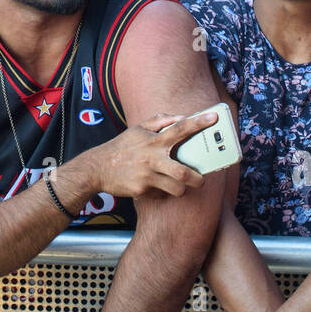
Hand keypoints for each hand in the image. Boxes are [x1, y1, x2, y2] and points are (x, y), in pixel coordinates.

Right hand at [84, 111, 213, 197]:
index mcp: (153, 141)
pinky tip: (155, 186)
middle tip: (201, 179)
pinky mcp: (141, 191)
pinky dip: (162, 191)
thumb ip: (159, 121)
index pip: (179, 129)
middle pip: (183, 172)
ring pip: (176, 188)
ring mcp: (147, 176)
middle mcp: (152, 158)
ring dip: (182, 188)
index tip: (213, 117)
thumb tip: (180, 117)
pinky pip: (160, 194)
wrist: (97, 169)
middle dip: (197, 178)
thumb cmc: (120, 148)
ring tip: (180, 185)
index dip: (198, 123)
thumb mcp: (137, 129)